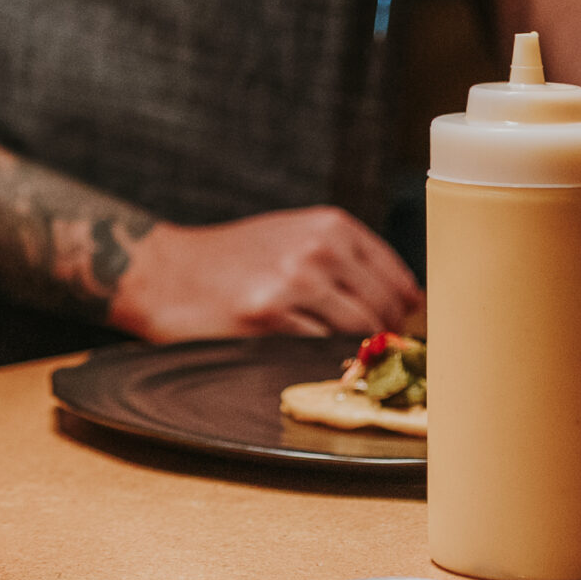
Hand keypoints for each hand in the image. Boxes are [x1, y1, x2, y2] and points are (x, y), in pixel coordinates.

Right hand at [109, 206, 422, 340]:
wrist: (168, 273)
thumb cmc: (237, 261)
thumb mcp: (295, 238)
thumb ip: (349, 262)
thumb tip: (411, 304)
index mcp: (332, 225)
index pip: (402, 282)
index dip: (408, 314)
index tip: (403, 334)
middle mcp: (320, 246)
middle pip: (388, 310)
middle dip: (387, 338)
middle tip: (374, 355)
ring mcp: (296, 278)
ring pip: (361, 331)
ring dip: (356, 350)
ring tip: (338, 354)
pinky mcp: (272, 312)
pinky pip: (322, 346)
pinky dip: (320, 354)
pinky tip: (300, 347)